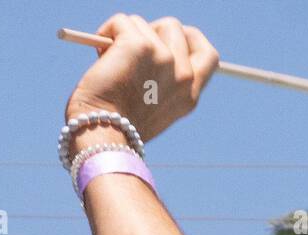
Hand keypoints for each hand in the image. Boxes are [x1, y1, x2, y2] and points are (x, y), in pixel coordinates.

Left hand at [64, 15, 219, 142]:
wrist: (100, 139)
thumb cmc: (115, 131)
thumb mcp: (151, 111)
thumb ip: (160, 84)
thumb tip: (146, 48)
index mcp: (188, 96)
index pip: (208, 56)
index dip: (190, 40)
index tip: (166, 42)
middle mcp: (182, 75)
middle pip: (174, 28)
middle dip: (149, 32)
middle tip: (127, 50)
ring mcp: (163, 58)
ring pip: (144, 24)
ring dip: (124, 36)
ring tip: (109, 63)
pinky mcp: (139, 45)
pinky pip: (120, 22)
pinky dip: (106, 32)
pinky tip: (98, 56)